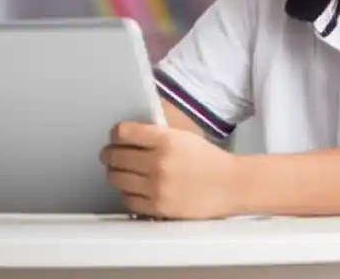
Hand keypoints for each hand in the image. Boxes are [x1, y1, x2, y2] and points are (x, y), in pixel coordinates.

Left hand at [101, 121, 238, 219]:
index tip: (115, 137)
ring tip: (119, 172)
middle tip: (110, 155)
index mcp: (165, 140)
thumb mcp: (182, 136)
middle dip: (109, 154)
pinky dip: (126, 193)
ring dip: (115, 174)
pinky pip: (127, 200)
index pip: (123, 133)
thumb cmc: (208, 159)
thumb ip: (155, 134)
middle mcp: (158, 163)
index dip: (115, 134)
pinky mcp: (158, 207)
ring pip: (116, 179)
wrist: (230, 185)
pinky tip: (132, 189)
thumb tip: (126, 135)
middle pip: (114, 156)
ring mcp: (157, 187)